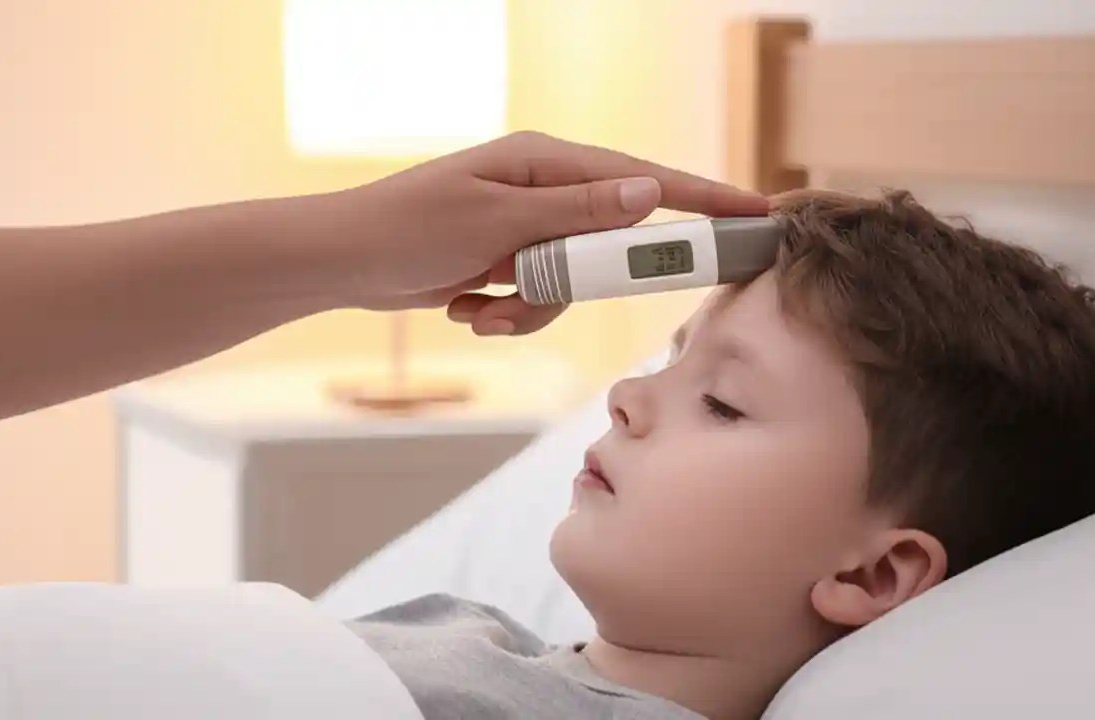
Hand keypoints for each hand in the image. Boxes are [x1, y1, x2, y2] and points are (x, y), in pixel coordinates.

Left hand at [298, 132, 767, 333]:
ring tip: (476, 304)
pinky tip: (464, 304)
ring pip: (569, 283)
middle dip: (569, 282)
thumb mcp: (496, 223)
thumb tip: (651, 193)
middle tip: (522, 286)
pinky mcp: (505, 260)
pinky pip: (536, 298)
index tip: (751, 212)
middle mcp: (540, 191)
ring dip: (526, 307)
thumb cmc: (408, 229)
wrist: (343, 261)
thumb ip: (577, 214)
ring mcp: (523, 227)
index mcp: (544, 164)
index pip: (642, 181)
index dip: (701, 198)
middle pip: (604, 244)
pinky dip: (505, 312)